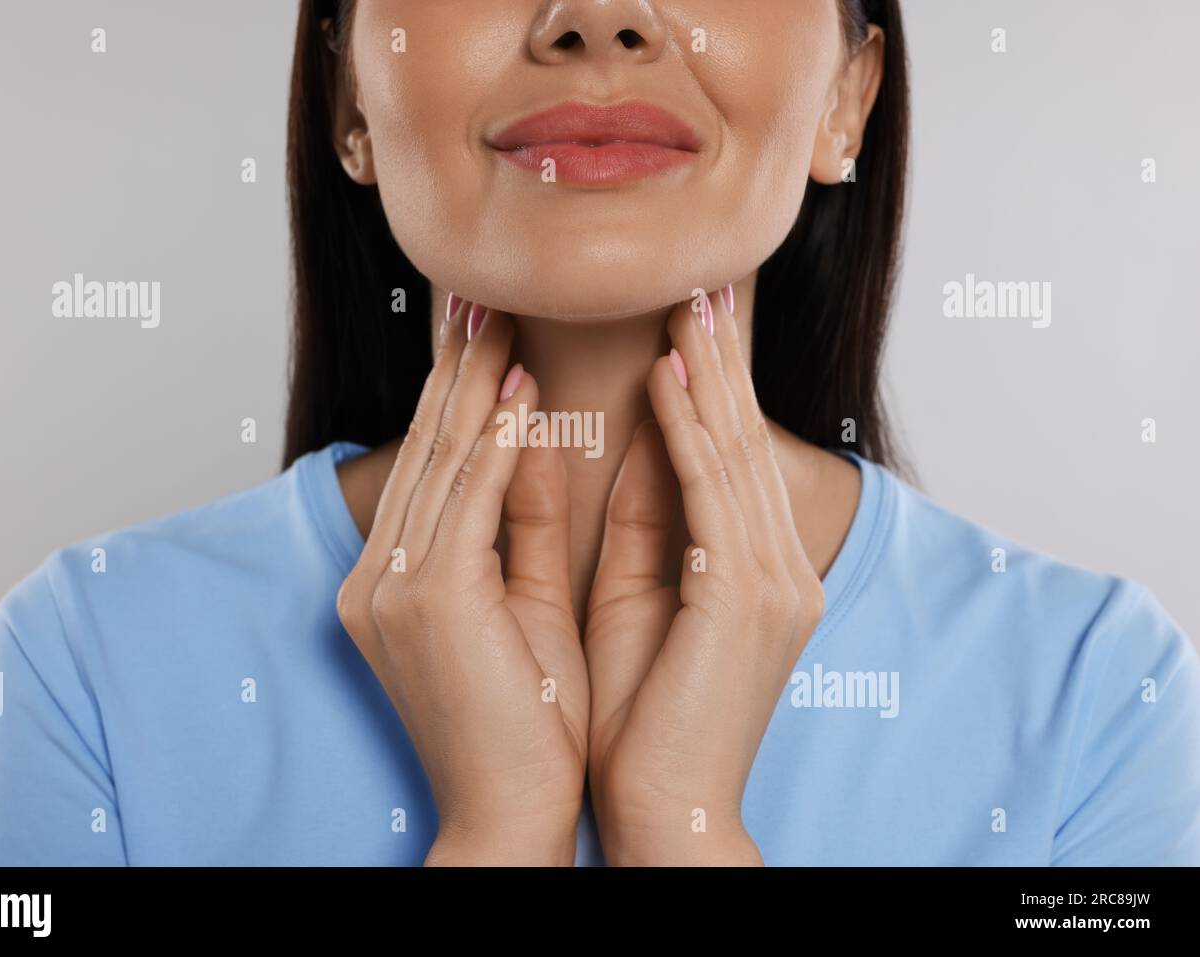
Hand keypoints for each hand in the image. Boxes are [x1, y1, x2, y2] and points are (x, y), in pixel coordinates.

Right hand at [336, 303, 586, 864]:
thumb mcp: (522, 600)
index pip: (433, 465)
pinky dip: (492, 444)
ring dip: (476, 385)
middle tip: (483, 295)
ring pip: (441, 462)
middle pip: (427, 449)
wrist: (512, 815)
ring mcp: (390, 588)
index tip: (486, 333)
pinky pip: (465, 501)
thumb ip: (520, 518)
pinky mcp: (424, 602)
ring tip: (503, 317)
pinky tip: (516, 391)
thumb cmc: (526, 719)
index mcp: (395, 579)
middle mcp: (377, 576)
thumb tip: (530, 434)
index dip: (459, 394)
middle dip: (458, 369)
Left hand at [584, 291, 825, 865]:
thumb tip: (632, 442)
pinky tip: (669, 379)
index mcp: (758, 571)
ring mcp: (776, 584)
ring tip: (687, 304)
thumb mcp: (641, 599)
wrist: (664, 813)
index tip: (684, 324)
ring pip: (733, 455)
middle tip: (699, 282)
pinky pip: (712, 497)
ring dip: (707, 374)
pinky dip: (688, 433)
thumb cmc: (640, 716)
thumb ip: (647, 521)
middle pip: (741, 441)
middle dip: (719, 360)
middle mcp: (781, 569)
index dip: (711, 386)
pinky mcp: (750, 602)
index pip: (729, 458)